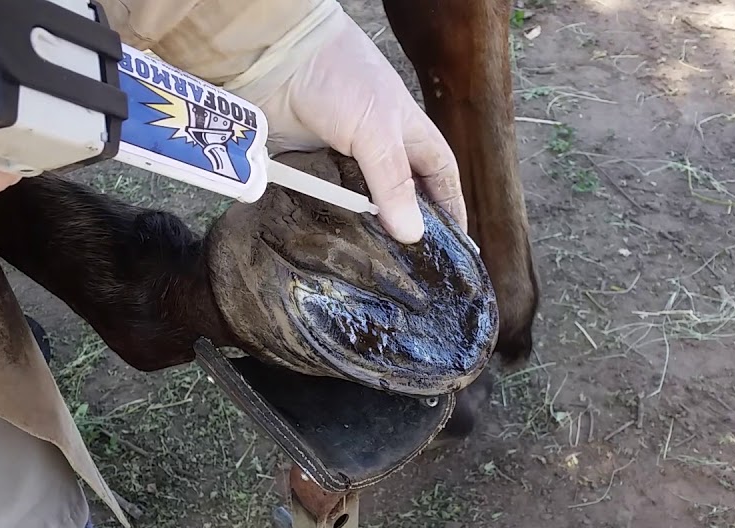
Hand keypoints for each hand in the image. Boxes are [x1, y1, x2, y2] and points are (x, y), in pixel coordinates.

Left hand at [225, 4, 465, 243]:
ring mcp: (346, 157)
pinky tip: (336, 238)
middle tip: (412, 263)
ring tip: (375, 262)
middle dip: (409, 224)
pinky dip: (333, 216)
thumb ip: (392, 182)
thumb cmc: (340, 78)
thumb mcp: (377, 131)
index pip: (441, 176)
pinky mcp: (313, 165)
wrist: (278, 57)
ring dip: (369, 227)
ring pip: (365, 202)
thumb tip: (412, 233)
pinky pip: (329, 199)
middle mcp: (381, 147)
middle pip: (403, 194)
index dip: (452, 207)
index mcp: (410, 134)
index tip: (456, 243)